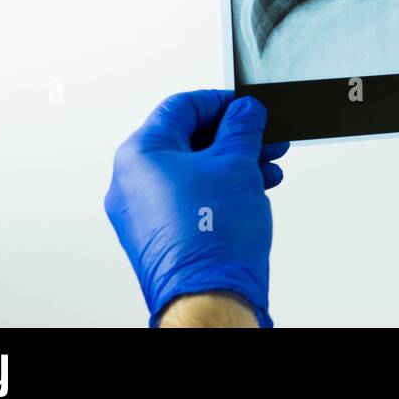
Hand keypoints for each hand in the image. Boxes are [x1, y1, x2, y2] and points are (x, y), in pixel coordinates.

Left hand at [104, 90, 289, 326]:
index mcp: (139, 155)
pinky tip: (253, 190)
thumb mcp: (236, 163)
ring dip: (233, 164)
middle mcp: (131, 183)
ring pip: (193, 171)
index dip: (220, 102)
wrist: (210, 296)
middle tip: (264, 136)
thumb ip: (242, 127)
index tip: (246, 106)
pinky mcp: (160, 235)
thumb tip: (245, 111)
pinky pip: (191, 198)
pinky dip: (221, 189)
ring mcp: (143, 213)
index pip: (181, 107)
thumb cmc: (211, 238)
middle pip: (188, 140)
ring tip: (266, 166)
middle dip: (234, 137)